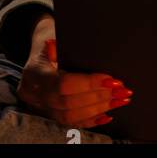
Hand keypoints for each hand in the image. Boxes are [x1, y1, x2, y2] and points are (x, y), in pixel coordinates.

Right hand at [16, 13, 131, 129]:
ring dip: (98, 109)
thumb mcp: (54, 35)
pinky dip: (90, 120)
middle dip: (98, 98)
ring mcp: (42, 107)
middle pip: (69, 103)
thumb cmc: (50, 41)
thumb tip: (86, 53)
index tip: (110, 79)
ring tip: (119, 100)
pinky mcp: (50, 114)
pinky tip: (107, 114)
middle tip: (121, 90)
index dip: (88, 84)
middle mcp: (36, 94)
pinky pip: (71, 122)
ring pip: (71, 116)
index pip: (63, 84)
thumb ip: (65, 44)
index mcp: (35, 73)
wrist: (37, 55)